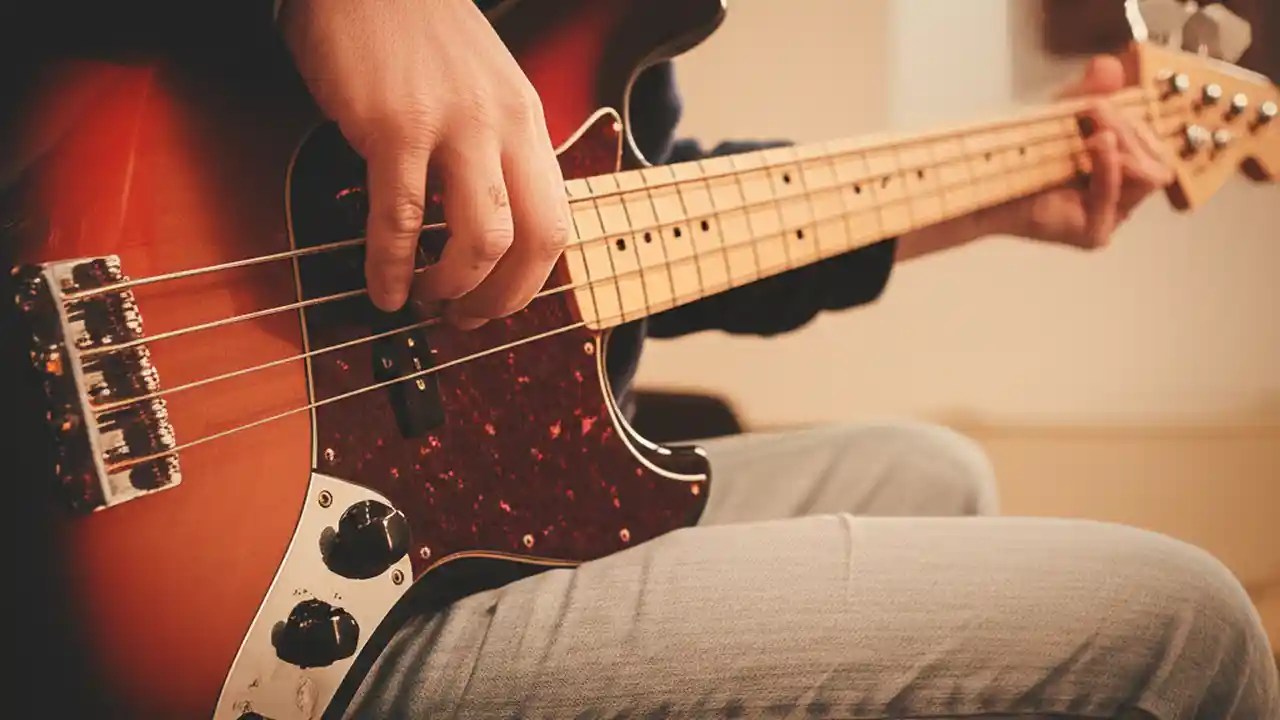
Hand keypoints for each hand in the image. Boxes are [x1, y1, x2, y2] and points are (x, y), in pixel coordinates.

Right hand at [278, 0, 569, 325]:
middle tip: (465, 318)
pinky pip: (402, 219)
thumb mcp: (484, 88)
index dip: (529, 280)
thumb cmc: (416, 35)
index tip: (497, 302)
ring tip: (423, 299)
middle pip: (536, 241)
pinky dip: (392, 267)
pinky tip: (382, 287)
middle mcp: (503, 126)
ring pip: (481, 239)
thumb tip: (486, 226)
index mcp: (527, 122)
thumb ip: (494, 149)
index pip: (556, 222)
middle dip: (502, 298)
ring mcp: (453, 126)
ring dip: (452, 287)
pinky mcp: (395, 126)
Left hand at [991, 55, 1175, 248]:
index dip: (1134, 121)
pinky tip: (1096, 144)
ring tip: (1090, 131)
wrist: (983, 183)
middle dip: (1129, 128)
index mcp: (1122, 175)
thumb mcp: (1062, 114)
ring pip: (1149, 174)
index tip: (1100, 105)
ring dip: (1123, 142)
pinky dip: (1109, 164)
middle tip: (1094, 111)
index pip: (1154, 146)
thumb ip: (1089, 90)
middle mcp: (1121, 200)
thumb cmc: (1023, 154)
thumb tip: (1108, 66)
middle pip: (1157, 159)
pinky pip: (1117, 193)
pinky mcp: (1094, 232)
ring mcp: (1109, 218)